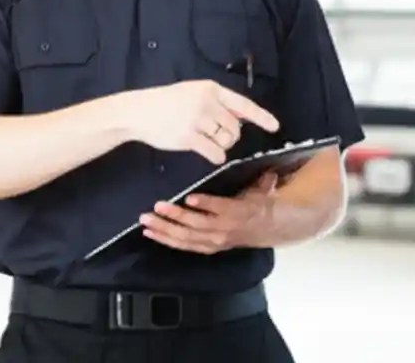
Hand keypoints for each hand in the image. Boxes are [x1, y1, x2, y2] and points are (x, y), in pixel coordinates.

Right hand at [122, 80, 278, 165]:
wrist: (138, 111)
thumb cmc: (166, 102)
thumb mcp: (193, 93)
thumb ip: (217, 103)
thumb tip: (242, 116)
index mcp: (211, 89)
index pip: (242, 104)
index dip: (261, 117)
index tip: (275, 127)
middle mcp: (206, 102)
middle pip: (235, 128)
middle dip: (230, 136)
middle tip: (215, 135)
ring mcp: (197, 119)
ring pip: (227, 141)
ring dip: (221, 145)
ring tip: (205, 140)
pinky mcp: (188, 137)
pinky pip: (215, 153)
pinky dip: (215, 156)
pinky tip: (207, 152)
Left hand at [140, 171, 277, 253]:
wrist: (268, 230)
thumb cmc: (259, 204)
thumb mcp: (260, 190)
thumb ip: (259, 180)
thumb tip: (264, 167)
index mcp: (238, 212)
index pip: (221, 208)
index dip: (206, 204)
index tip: (190, 198)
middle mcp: (223, 229)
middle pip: (197, 224)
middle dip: (175, 216)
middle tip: (156, 207)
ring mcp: (214, 241)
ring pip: (186, 237)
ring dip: (164, 229)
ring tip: (146, 220)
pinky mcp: (206, 247)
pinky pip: (184, 245)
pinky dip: (166, 239)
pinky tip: (151, 233)